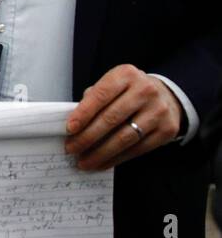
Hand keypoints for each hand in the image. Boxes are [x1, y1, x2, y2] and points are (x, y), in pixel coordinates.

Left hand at [65, 65, 185, 170]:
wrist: (166, 97)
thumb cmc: (129, 92)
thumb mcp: (112, 85)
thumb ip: (93, 98)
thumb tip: (73, 124)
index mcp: (126, 75)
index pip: (101, 95)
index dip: (83, 113)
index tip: (69, 129)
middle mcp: (145, 90)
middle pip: (111, 118)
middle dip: (87, 137)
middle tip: (71, 148)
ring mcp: (158, 111)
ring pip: (124, 137)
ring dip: (100, 153)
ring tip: (84, 161)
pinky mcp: (167, 130)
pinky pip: (137, 149)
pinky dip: (116, 158)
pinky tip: (102, 163)